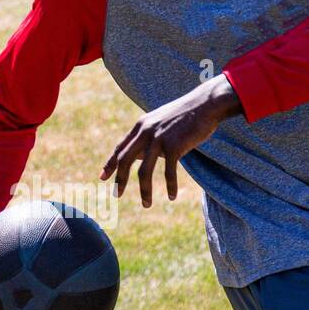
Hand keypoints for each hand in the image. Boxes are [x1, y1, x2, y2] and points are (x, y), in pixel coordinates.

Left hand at [101, 75, 242, 207]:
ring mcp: (159, 139)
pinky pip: (168, 172)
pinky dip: (170, 186)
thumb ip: (150, 138)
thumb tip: (141, 157)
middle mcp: (145, 132)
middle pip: (125, 160)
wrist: (205, 105)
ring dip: (144, 191)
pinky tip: (172, 196)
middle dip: (120, 180)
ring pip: (144, 171)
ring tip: (146, 204)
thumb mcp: (161, 124)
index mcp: (141, 126)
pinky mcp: (174, 146)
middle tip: (117, 195)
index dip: (110, 164)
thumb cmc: (186, 116)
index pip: (120, 148)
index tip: (103, 178)